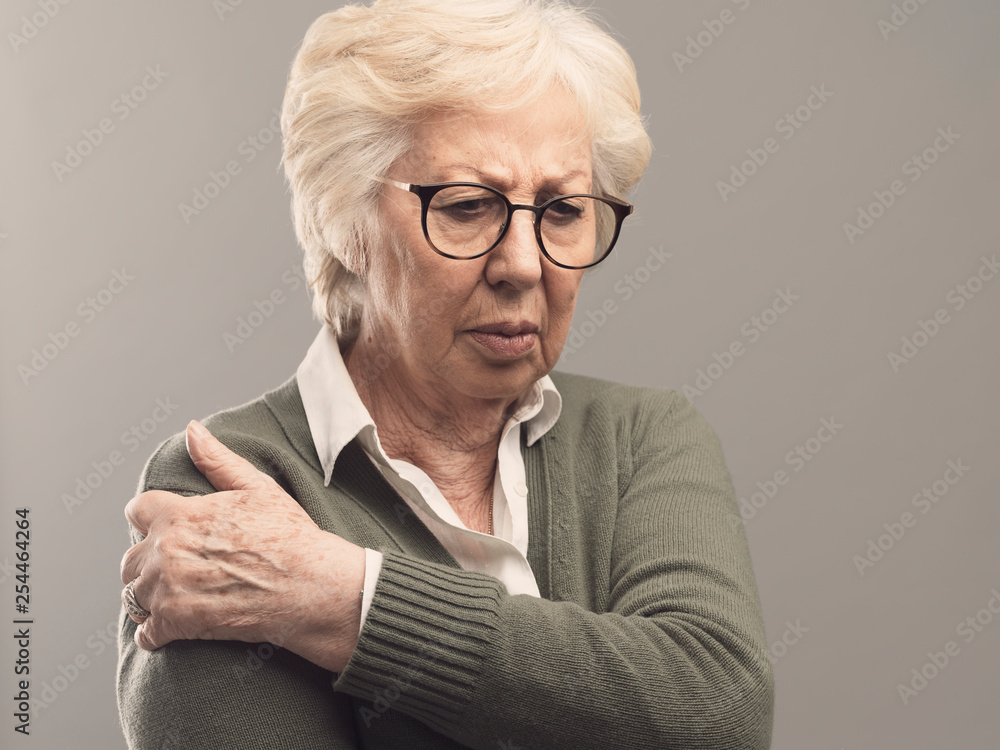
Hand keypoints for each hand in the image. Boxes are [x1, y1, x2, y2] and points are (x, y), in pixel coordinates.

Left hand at [119, 419, 364, 672]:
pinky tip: (172, 626)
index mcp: (179, 515)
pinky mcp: (177, 624)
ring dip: (150, 595)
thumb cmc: (290, 535)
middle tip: (176, 566)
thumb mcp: (257, 487)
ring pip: (133, 594)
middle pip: (130, 557)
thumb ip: (217, 460)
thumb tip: (192, 430)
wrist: (311, 586)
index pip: (137, 511)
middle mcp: (166, 551)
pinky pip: (146, 633)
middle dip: (149, 560)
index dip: (153, 518)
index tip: (167, 528)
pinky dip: (154, 633)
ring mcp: (168, 590)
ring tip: (174, 594)